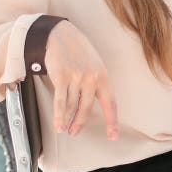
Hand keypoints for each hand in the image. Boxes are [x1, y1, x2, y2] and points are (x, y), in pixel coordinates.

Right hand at [44, 21, 117, 139]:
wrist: (60, 35)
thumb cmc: (78, 51)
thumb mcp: (94, 64)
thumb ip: (96, 82)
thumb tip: (93, 102)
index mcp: (103, 76)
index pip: (110, 102)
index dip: (111, 121)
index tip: (113, 136)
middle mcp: (92, 78)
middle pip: (87, 108)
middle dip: (80, 123)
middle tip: (75, 132)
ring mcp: (77, 77)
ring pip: (72, 107)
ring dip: (68, 121)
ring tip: (66, 129)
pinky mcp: (62, 77)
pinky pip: (61, 102)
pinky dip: (59, 116)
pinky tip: (59, 125)